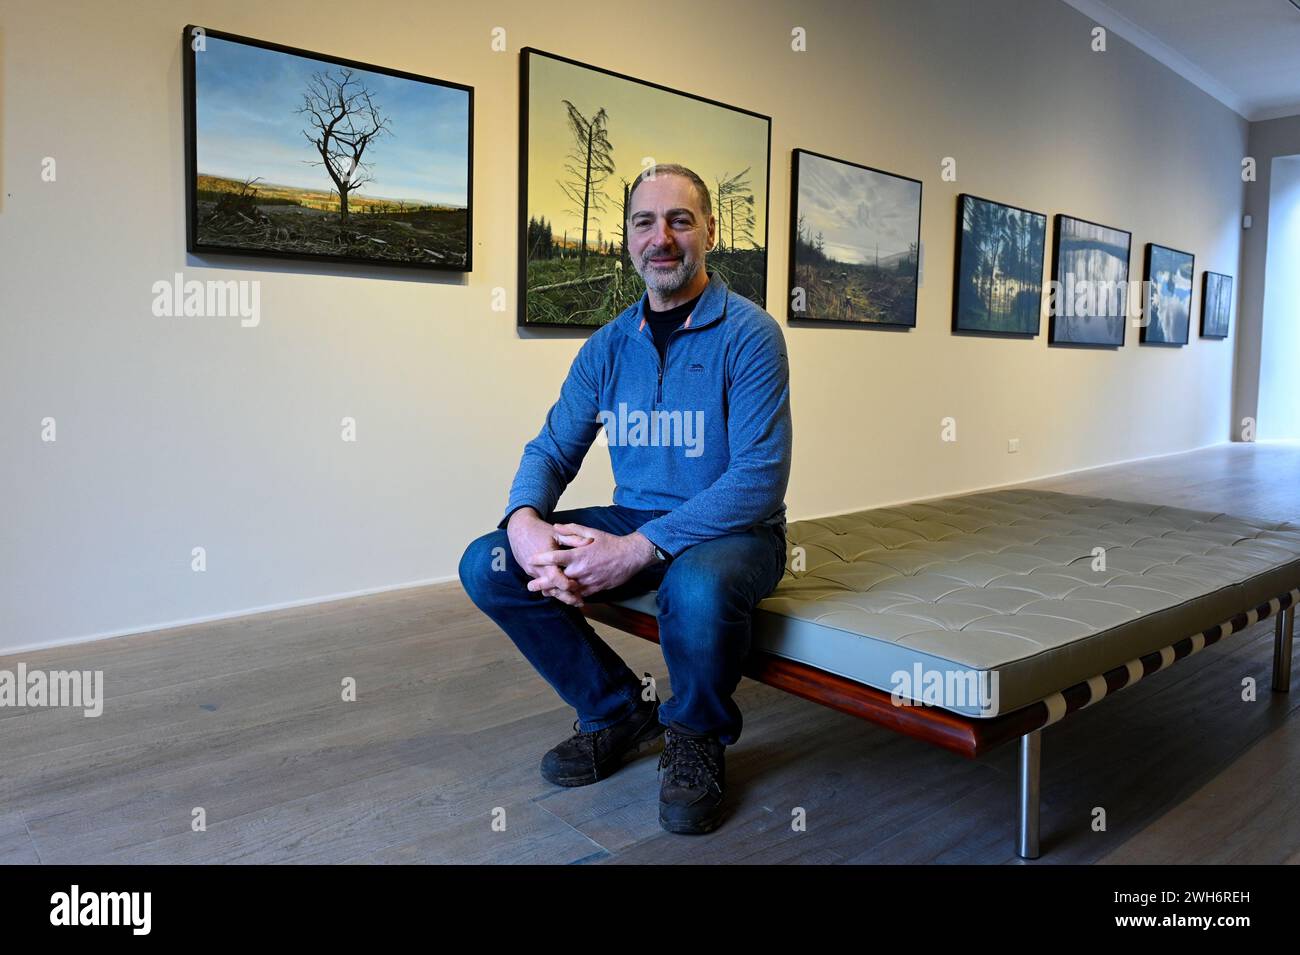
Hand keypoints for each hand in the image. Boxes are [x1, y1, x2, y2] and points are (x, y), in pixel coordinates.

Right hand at [506, 508, 587, 606]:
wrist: (519, 530)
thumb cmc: (540, 530)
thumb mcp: (557, 532)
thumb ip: (573, 539)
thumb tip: (590, 542)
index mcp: (545, 558)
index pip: (555, 577)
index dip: (566, 584)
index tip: (577, 586)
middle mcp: (538, 568)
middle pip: (551, 589)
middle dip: (566, 597)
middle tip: (580, 602)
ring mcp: (533, 572)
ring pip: (547, 589)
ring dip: (560, 595)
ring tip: (575, 601)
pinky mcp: (531, 573)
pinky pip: (542, 585)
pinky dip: (553, 589)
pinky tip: (564, 593)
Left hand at [529, 525, 655, 598]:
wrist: (631, 556)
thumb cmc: (611, 543)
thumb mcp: (591, 532)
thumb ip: (572, 530)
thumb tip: (555, 527)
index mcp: (579, 555)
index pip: (555, 558)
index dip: (541, 559)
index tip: (531, 560)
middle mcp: (582, 570)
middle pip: (558, 579)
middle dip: (543, 583)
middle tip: (530, 586)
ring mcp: (589, 581)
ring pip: (568, 590)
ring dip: (555, 592)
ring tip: (544, 593)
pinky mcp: (596, 588)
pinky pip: (580, 595)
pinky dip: (571, 596)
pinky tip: (563, 596)